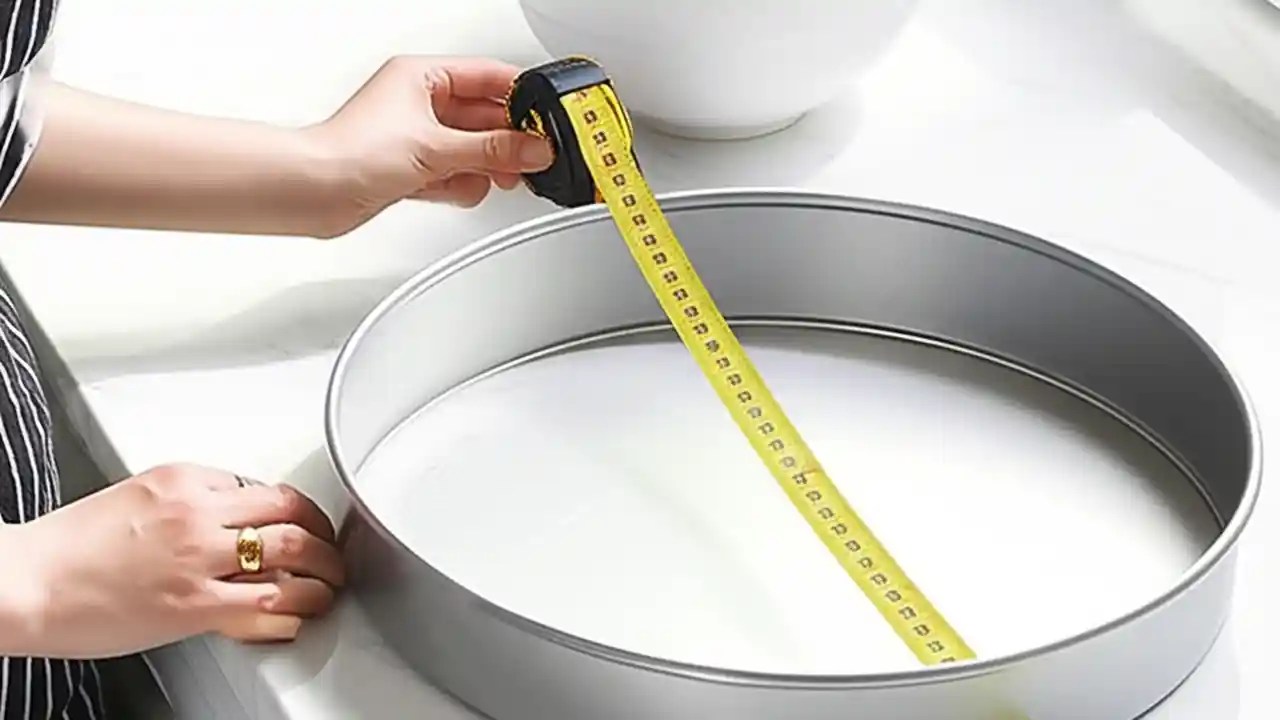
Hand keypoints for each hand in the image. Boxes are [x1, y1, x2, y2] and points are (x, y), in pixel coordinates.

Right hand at [2, 463, 343, 658]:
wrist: (23, 582)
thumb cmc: (66, 547)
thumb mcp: (135, 497)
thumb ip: (187, 501)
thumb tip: (227, 517)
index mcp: (184, 479)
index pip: (261, 487)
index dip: (288, 511)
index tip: (298, 525)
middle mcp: (198, 513)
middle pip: (290, 513)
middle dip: (324, 535)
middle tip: (332, 552)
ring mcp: (199, 559)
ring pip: (292, 556)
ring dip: (323, 575)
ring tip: (328, 587)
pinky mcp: (194, 605)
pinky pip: (267, 606)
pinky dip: (294, 613)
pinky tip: (297, 618)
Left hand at [306, 55, 555, 236]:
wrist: (313, 192)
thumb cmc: (352, 152)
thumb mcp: (437, 147)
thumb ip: (493, 149)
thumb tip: (534, 148)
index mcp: (421, 76)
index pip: (488, 75)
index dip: (521, 97)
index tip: (548, 118)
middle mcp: (419, 102)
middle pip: (485, 118)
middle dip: (505, 142)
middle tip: (530, 159)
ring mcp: (417, 136)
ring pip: (472, 149)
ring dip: (482, 167)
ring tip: (491, 178)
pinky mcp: (412, 169)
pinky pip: (455, 173)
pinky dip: (459, 184)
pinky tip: (454, 191)